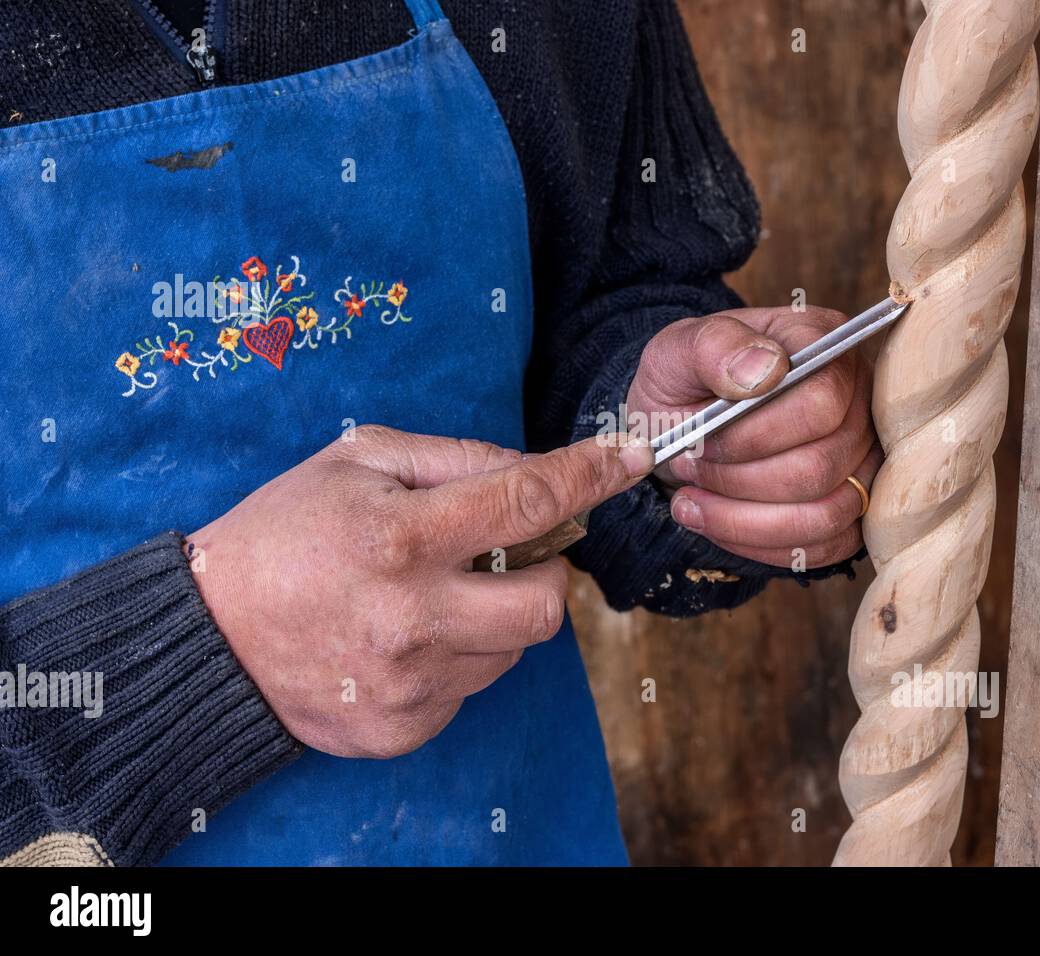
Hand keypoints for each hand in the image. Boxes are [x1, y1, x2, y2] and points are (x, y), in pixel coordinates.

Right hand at [188, 425, 653, 757]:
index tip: (630, 458)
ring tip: (431, 597)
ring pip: (514, 650)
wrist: (209, 640)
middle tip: (502, 558)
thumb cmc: (282, 534)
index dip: (589, 475)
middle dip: (544, 575)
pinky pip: (473, 689)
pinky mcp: (406, 729)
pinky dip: (459, 658)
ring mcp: (413, 683)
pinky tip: (406, 639)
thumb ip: (450, 458)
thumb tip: (531, 467)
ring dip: (496, 617)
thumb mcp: (354, 462)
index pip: (527, 501)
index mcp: (402, 537)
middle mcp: (415, 617)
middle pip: (549, 604)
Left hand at [626, 306, 880, 567]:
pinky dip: (758, 544)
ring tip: (692, 499)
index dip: (756, 434)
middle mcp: (860, 402)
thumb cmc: (687, 383)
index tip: (699, 440)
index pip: (822, 402)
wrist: (682, 425)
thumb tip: (767, 368)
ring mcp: (863, 459)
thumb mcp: (677, 350)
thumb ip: (715, 346)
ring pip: (825, 514)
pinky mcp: (851, 510)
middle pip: (821, 466)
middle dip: (740, 480)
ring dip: (744, 518)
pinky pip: (823, 548)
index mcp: (826, 346)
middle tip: (689, 467)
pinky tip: (713, 522)